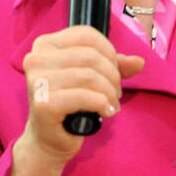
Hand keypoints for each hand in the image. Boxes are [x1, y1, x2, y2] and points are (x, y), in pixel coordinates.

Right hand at [18, 25, 145, 167]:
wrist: (48, 140)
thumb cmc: (69, 105)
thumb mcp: (91, 78)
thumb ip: (114, 66)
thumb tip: (139, 61)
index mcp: (45, 45)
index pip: (86, 35)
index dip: (108, 52)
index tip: (114, 70)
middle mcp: (36, 59)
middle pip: (90, 56)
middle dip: (112, 75)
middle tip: (115, 92)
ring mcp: (37, 82)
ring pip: (89, 76)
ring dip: (109, 92)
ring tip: (111, 103)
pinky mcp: (43, 104)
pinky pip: (85, 97)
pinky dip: (102, 104)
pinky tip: (105, 111)